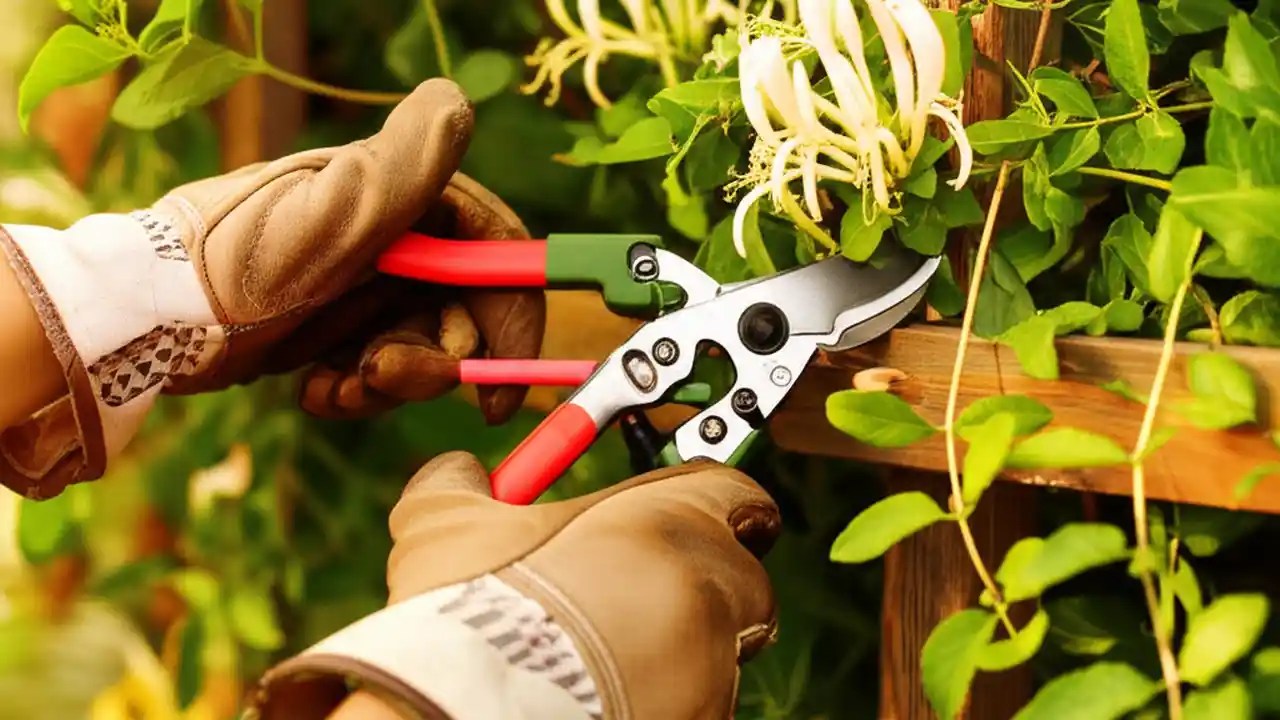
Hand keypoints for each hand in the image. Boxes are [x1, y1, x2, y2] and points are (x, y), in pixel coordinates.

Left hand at [0, 79, 542, 498]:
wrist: (156, 315)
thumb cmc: (242, 257)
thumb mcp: (331, 212)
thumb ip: (404, 167)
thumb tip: (458, 101)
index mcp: (411, 202)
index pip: (497, 261)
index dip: (511, 326)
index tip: (497, 394)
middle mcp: (400, 241)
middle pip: (464, 318)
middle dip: (431, 364)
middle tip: (379, 377)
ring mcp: (370, 286)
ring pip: (424, 357)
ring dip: (388, 386)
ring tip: (333, 386)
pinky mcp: (339, 328)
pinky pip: (378, 376)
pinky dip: (354, 394)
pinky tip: (313, 389)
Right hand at [250, 453, 780, 719]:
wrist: (466, 711)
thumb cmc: (471, 609)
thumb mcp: (447, 521)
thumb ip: (464, 481)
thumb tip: (459, 470)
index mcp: (671, 521)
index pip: (741, 496)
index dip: (721, 506)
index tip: (697, 518)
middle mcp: (711, 592)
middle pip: (744, 581)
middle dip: (704, 588)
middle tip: (641, 598)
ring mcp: (715, 668)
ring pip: (723, 651)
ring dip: (681, 649)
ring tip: (610, 657)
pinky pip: (699, 705)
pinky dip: (667, 699)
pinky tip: (607, 698)